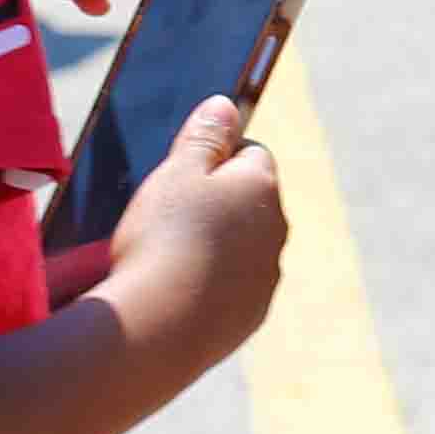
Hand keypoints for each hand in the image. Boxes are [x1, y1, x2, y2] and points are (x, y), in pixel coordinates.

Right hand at [110, 93, 286, 369]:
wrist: (158, 328)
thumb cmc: (163, 239)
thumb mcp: (176, 173)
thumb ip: (205, 137)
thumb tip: (227, 105)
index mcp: (262, 187)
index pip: (251, 152)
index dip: (214, 158)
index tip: (180, 173)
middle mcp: (276, 231)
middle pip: (248, 202)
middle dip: (215, 202)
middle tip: (166, 214)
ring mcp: (266, 277)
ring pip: (241, 247)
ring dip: (213, 245)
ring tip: (165, 256)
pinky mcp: (250, 315)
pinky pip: (231, 288)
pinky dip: (209, 284)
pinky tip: (174, 289)